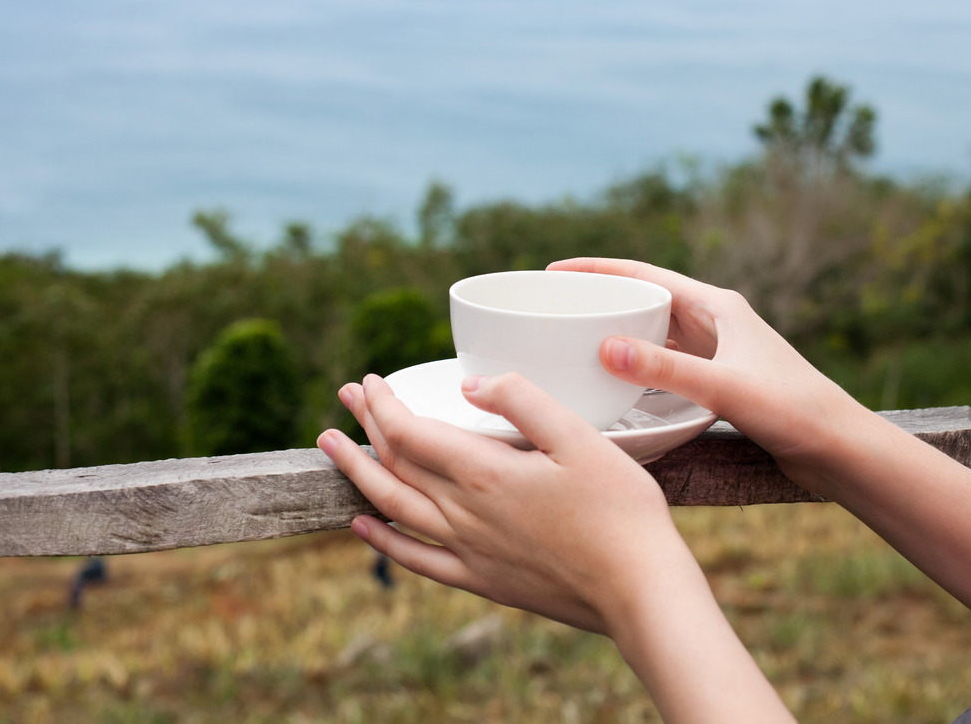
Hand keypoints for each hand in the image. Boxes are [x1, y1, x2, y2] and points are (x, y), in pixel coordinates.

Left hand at [320, 372, 698, 635]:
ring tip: (331, 448)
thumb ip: (523, 401)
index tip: (370, 380)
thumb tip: (471, 383)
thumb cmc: (620, 511)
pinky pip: (416, 559)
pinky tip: (363, 525)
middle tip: (344, 398)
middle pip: (394, 465)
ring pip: (393, 508)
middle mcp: (465, 514)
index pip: (410, 432)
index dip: (382, 404)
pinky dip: (382, 540)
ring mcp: (470, 551)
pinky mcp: (483, 580)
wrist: (638, 590)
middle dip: (364, 427)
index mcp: (486, 473)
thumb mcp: (581, 438)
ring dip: (358, 474)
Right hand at [547, 258, 880, 494]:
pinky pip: (667, 364)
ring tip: (576, 342)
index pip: (645, 273)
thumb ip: (666, 369)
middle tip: (557, 309)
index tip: (553, 271)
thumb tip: (606, 347)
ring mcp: (719, 352)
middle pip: (647, 299)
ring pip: (657, 333)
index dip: (597, 269)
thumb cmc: (794, 412)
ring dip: (620, 333)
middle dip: (603, 299)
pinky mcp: (722, 382)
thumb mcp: (724, 388)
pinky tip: (618, 385)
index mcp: (719, 307)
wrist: (840, 449)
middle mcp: (717, 323)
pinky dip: (639, 367)